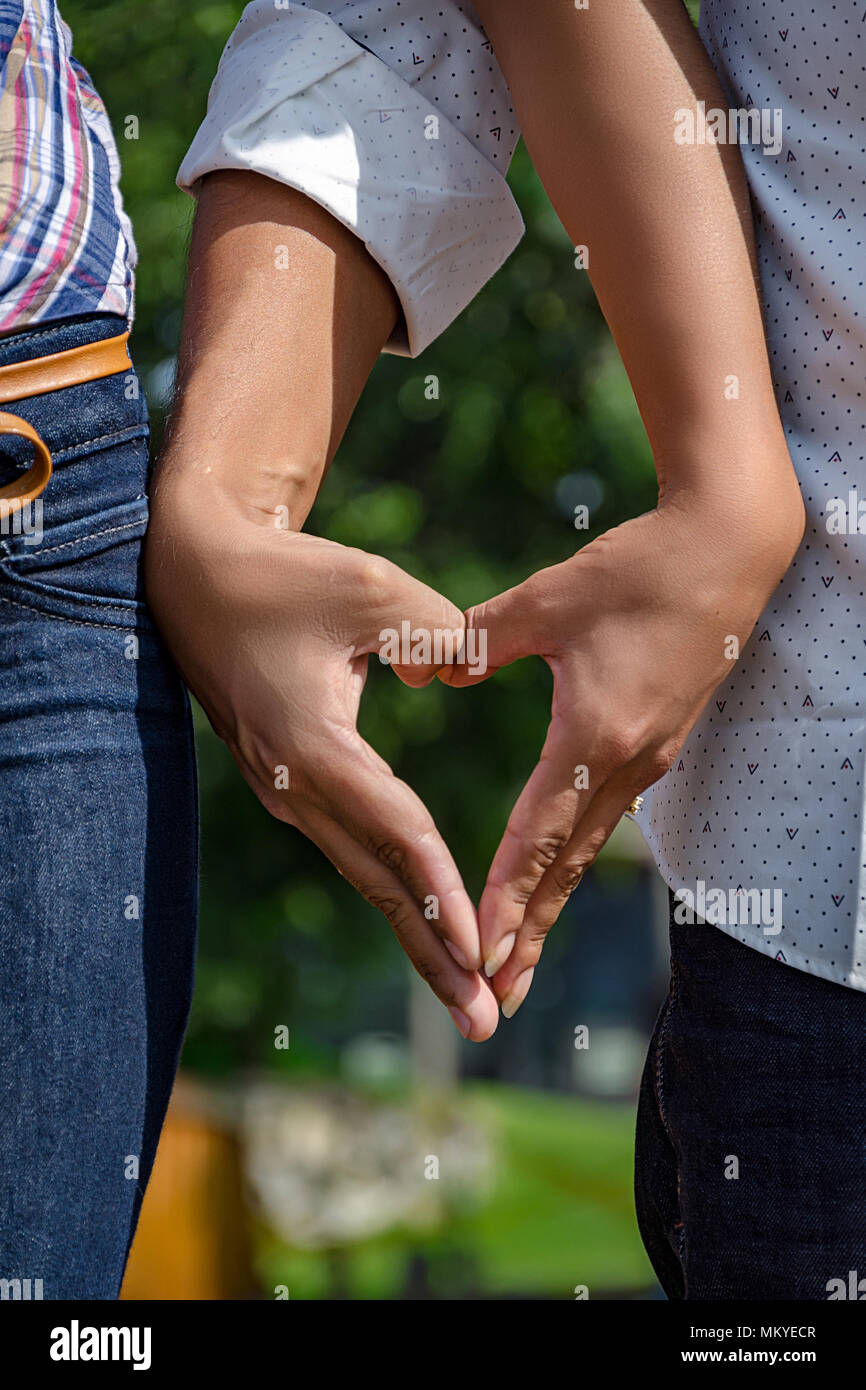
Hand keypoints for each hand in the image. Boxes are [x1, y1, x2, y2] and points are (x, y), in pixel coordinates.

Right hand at [144, 482, 498, 1040]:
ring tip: (465, 1000)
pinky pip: (352, 852)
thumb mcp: (370, 589)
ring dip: (417, 938)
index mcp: (313, 748)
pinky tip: (427, 929)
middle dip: (432, 955)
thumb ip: (437, 633)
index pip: (395, 829)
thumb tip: (465, 670)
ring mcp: (287, 795)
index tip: (480, 949)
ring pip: (365, 877)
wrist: (195, 578)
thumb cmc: (282, 576)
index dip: (441, 890)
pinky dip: (395, 894)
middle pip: (378, 883)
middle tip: (483, 1024)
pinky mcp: (290, 788)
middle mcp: (295, 788)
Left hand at [438, 492, 803, 1017]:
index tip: (480, 951)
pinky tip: (556, 873)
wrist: (729, 550)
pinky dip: (575, 857)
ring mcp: (649, 758)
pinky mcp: (660, 743)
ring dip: (553, 903)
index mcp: (592, 735)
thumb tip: (421, 671)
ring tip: (524, 953)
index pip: (538, 836)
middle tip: (498, 993)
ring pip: (590, 848)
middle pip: (568, 865)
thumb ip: (477, 639)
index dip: (506, 898)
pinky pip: (608, 816)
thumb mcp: (547, 598)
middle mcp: (626, 762)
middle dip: (532, 932)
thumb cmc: (636, 569)